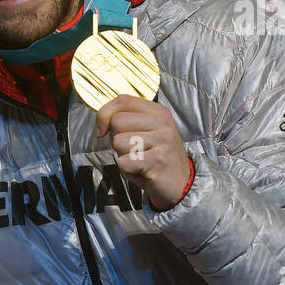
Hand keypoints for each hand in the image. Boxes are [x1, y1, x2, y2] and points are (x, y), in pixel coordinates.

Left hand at [93, 96, 189, 211]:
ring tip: (139, 161)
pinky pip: (123, 162)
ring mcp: (162, 140)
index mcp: (159, 112)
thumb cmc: (159, 159)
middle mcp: (162, 122)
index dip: (104, 114)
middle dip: (116, 139)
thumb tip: (102, 120)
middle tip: (133, 150)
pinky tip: (141, 171)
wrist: (182, 184)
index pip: (123, 100)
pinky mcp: (157, 160)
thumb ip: (129, 120)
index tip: (101, 129)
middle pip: (117, 121)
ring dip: (123, 156)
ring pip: (118, 142)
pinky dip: (127, 171)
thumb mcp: (148, 132)